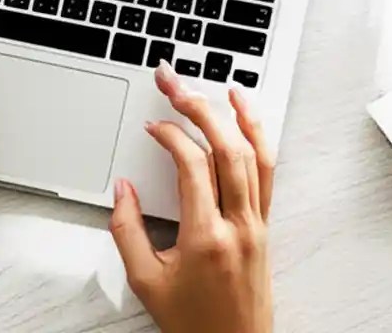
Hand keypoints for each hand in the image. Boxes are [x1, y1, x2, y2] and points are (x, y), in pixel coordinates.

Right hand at [110, 63, 274, 332]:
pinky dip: (259, 141)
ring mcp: (258, 224)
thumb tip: (123, 189)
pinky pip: (268, 174)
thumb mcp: (145, 282)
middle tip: (177, 83)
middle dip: (200, 108)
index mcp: (207, 238)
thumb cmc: (193, 324)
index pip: (193, 167)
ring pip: (255, 156)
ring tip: (224, 88)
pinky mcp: (265, 227)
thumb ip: (127, 232)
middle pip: (227, 150)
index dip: (171, 137)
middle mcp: (240, 226)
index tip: (153, 125)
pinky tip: (249, 124)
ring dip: (239, 117)